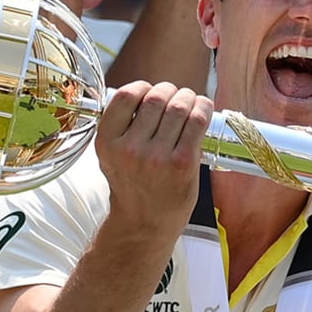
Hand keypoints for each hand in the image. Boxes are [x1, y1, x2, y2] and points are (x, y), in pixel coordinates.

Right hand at [96, 82, 212, 232]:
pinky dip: (204, 108)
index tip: (150, 91)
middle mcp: (129, 148)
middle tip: (177, 97)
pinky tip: (203, 109)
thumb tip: (151, 92)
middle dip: (170, 90)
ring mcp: (156, 157)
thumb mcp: (113, 156)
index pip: (125, 96)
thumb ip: (125, 126)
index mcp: (107, 142)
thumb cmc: (133, 186)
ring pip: (179, 106)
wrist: (144, 225)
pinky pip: (197, 121)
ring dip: (189, 97)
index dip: (142, 87)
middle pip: (156, 98)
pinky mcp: (182, 163)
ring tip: (191, 102)